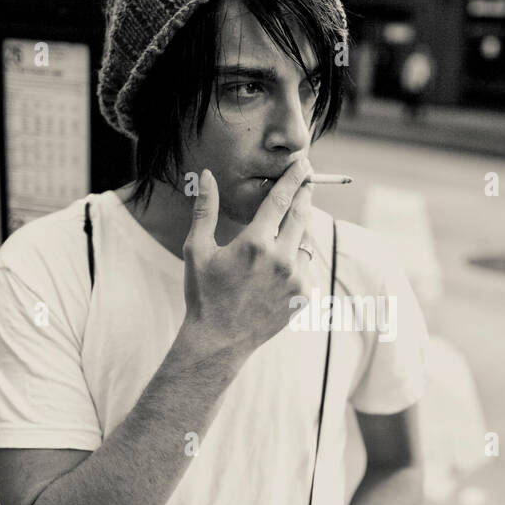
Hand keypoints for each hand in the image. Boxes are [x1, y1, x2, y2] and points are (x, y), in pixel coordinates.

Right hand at [181, 159, 314, 358]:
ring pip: (305, 242)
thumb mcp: (197, 249)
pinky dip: (296, 261)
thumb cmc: (204, 293)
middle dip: (305, 194)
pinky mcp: (303, 296)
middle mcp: (280, 259)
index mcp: (255, 243)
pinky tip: (278, 266)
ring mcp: (295, 279)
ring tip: (284, 229)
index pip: (282, 200)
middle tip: (307, 180)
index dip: (295, 178)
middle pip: (302, 215)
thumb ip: (205, 209)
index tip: (304, 164)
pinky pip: (305, 268)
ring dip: (298, 231)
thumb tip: (208, 176)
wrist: (219, 340)